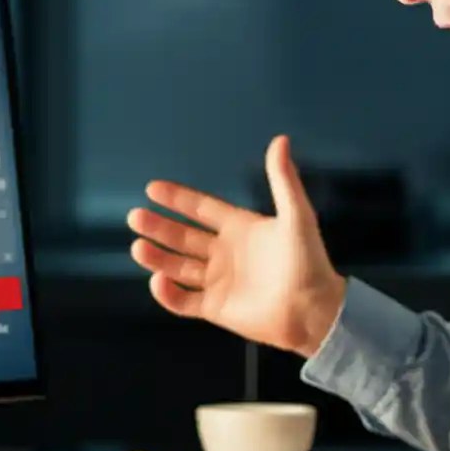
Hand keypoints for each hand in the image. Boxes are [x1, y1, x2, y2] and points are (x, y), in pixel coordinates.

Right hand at [128, 134, 345, 356]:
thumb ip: (283, 180)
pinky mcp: (215, 308)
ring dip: (157, 257)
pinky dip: (167, 293)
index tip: (152, 188)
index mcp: (240, 228)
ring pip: (178, 266)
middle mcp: (225, 252)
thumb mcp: (296, 216)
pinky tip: (158, 281)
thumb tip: (280, 139)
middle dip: (159, 227)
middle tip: (135, 217)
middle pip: (183, 236)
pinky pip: (184, 300)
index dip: (177, 199)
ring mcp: (219, 281)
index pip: (201, 208)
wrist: (314, 310)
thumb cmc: (308, 261)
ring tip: (137, 247)